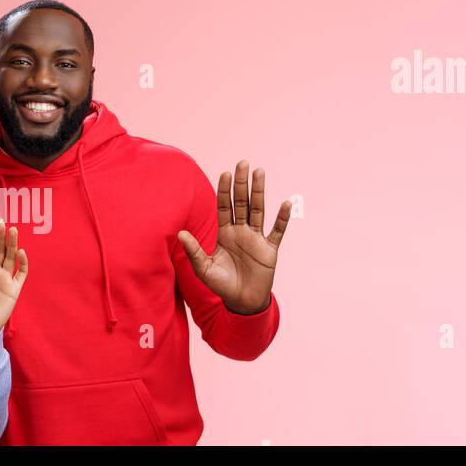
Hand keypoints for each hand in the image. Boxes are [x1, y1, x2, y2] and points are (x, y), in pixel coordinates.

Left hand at [0, 219, 29, 338]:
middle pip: (1, 249)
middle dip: (2, 236)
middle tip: (4, 223)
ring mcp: (5, 279)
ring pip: (11, 257)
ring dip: (13, 244)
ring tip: (14, 231)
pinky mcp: (14, 289)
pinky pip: (21, 273)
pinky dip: (23, 263)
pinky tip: (21, 253)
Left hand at [178, 160, 290, 314]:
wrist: (242, 302)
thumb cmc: (221, 285)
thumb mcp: (204, 268)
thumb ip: (194, 251)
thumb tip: (180, 234)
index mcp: (225, 233)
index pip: (224, 207)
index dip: (224, 191)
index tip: (225, 173)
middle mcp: (241, 232)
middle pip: (241, 202)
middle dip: (241, 183)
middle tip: (243, 163)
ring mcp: (256, 239)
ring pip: (258, 210)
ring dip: (259, 192)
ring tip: (260, 172)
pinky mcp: (270, 250)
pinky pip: (277, 231)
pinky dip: (282, 219)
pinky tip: (285, 203)